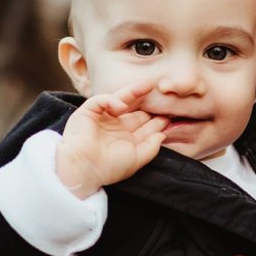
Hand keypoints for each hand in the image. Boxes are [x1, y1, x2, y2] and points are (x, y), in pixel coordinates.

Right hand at [56, 82, 168, 196]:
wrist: (84, 169)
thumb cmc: (109, 168)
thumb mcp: (136, 159)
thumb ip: (151, 147)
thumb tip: (163, 135)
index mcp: (125, 139)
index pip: (143, 125)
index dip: (156, 120)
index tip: (170, 114)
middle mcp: (115, 127)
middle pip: (135, 111)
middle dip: (148, 104)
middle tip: (163, 95)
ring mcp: (102, 118)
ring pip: (120, 100)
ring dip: (134, 93)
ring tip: (147, 86)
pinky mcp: (88, 112)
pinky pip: (101, 100)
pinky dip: (112, 100)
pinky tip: (121, 106)